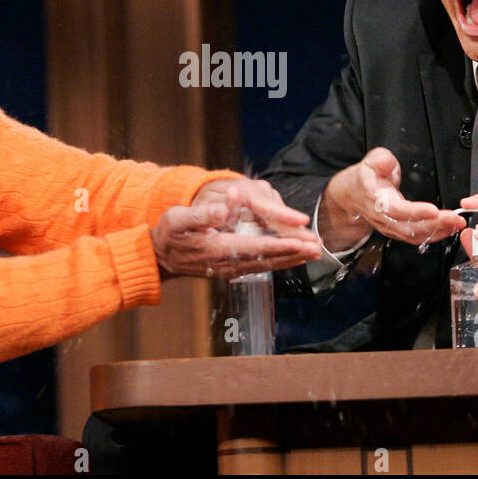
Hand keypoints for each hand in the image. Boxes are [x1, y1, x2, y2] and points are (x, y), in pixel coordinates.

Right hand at [151, 179, 320, 279]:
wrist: (159, 257)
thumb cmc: (168, 234)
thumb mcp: (177, 219)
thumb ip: (201, 215)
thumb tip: (224, 209)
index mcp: (218, 250)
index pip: (256, 248)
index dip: (281, 245)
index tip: (301, 242)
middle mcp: (228, 264)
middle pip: (268, 259)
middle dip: (294, 254)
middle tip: (318, 248)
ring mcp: (231, 269)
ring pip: (268, 264)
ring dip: (291, 259)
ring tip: (313, 253)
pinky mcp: (232, 269)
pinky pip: (261, 265)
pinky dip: (280, 261)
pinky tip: (293, 257)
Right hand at [319, 147, 464, 250]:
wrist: (352, 196)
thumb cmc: (365, 178)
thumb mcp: (370, 161)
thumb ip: (381, 160)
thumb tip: (387, 162)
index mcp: (375, 199)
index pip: (395, 209)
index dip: (415, 212)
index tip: (433, 210)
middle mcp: (382, 217)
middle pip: (409, 227)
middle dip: (435, 224)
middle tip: (455, 218)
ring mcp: (390, 227)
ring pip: (414, 235)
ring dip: (438, 231)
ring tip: (456, 223)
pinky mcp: (397, 231)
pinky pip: (416, 238)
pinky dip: (434, 235)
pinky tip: (448, 229)